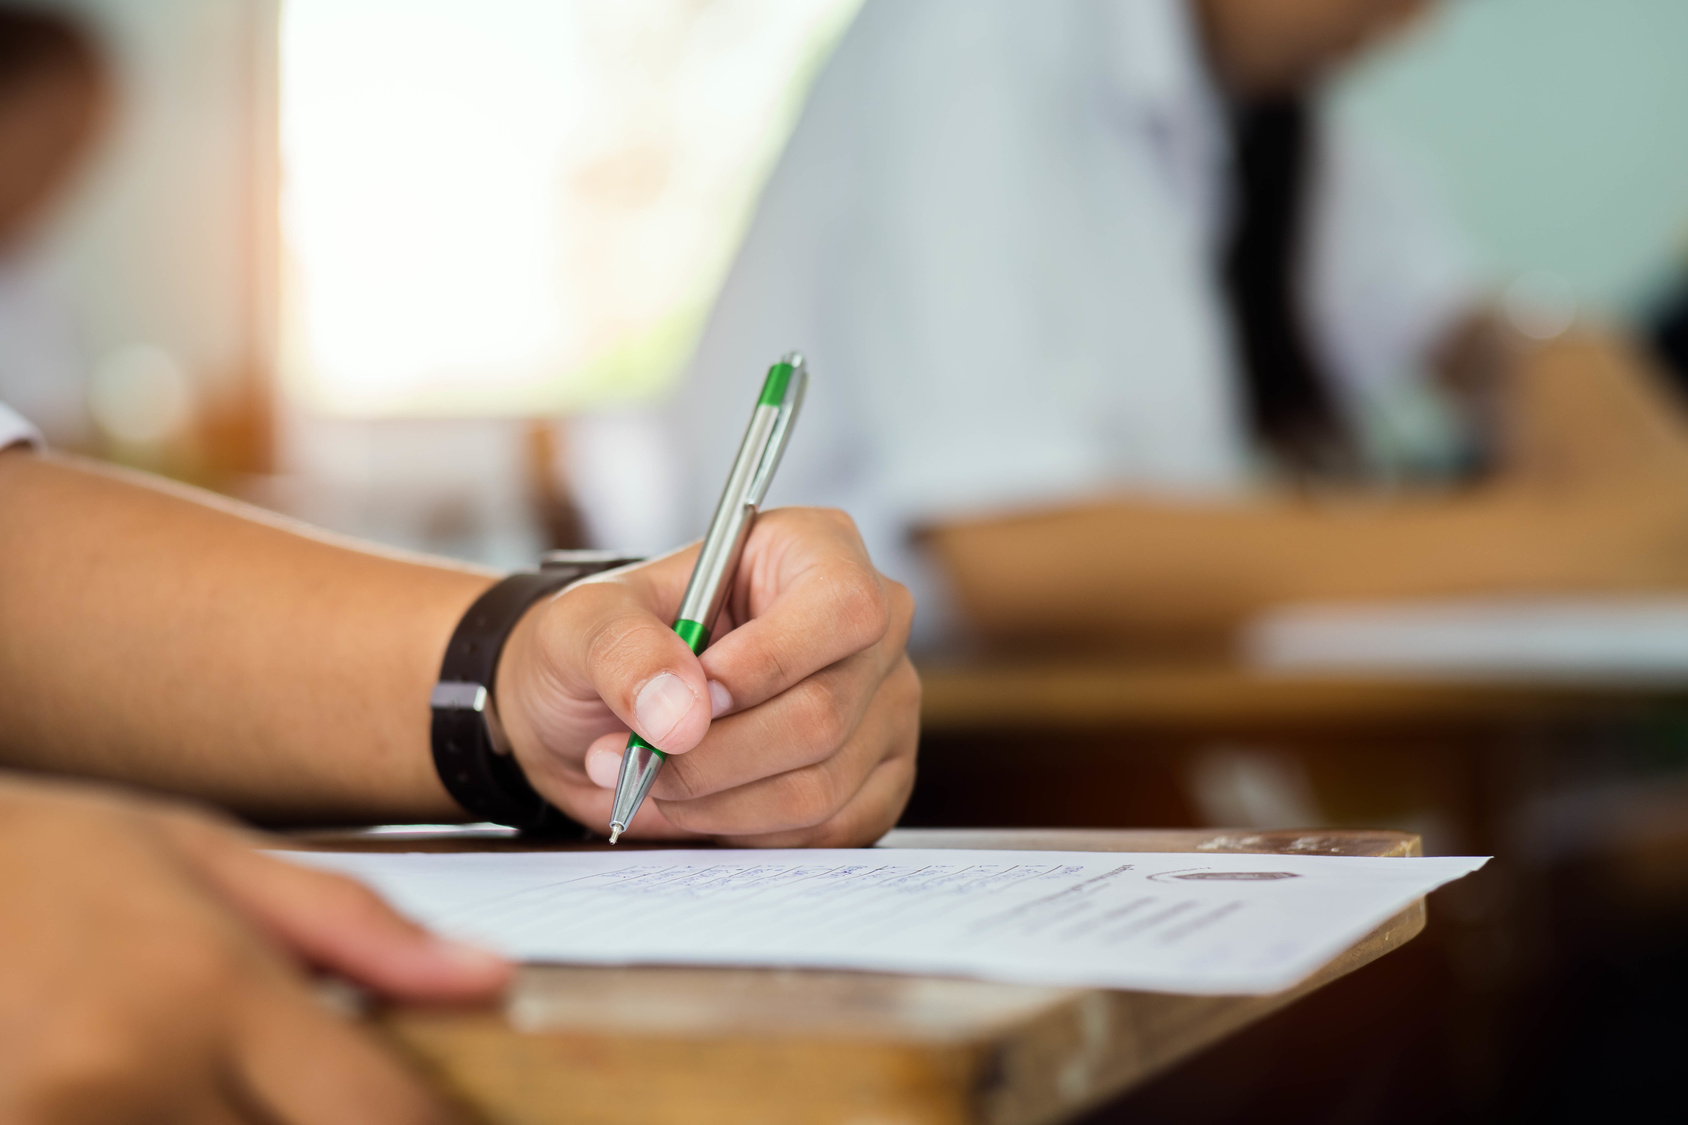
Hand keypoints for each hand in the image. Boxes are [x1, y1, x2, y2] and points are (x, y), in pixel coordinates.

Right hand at [0, 776, 508, 1123]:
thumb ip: (357, 931)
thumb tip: (490, 979)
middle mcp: (139, 1070)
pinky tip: (184, 1095)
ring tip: (226, 1075)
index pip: (375, 1110)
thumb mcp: (212, 859)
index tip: (451, 1117)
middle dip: (328, 1121)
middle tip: (303, 1075)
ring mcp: (63, 1124)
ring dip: (247, 1122)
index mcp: (209, 986)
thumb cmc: (55, 861)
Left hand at [496, 507, 919, 845]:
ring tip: (655, 779)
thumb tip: (679, 713)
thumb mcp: (580, 626)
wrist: (590, 720)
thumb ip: (624, 651)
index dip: (767, 664)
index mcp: (815, 552)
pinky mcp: (878, 779)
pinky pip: (827, 828)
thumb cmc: (601, 650)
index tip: (690, 701)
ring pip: (821, 784)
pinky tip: (705, 802)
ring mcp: (882, 708)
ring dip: (718, 800)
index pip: (840, 607)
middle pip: (825, 711)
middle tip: (635, 758)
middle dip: (714, 755)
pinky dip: (747, 829)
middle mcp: (869, 628)